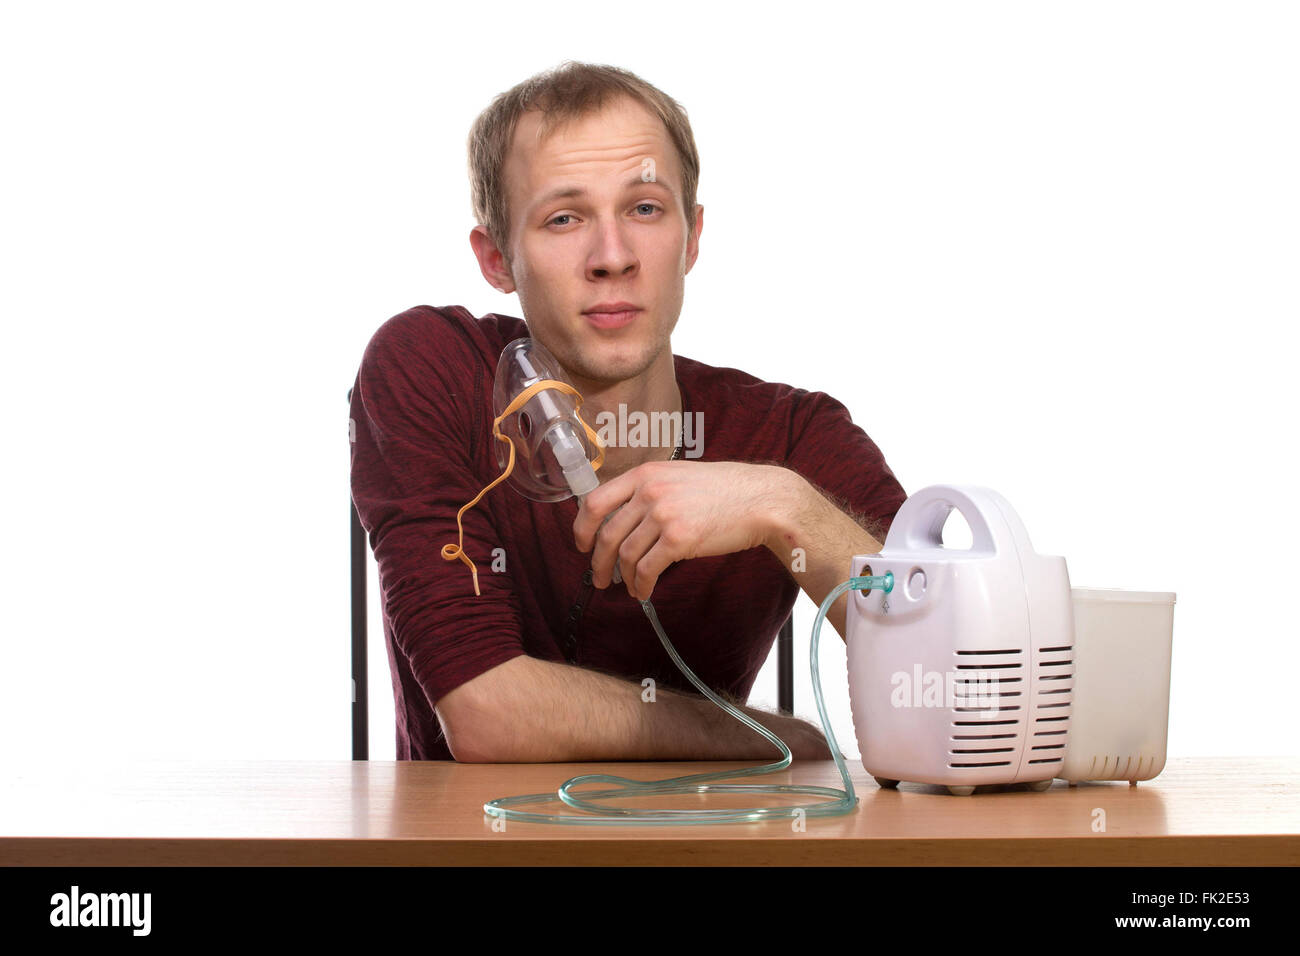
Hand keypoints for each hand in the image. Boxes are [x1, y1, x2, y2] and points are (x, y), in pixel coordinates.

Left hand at [573, 461, 792, 600]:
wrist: (760, 499)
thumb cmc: (725, 490)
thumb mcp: (679, 477)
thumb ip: (651, 491)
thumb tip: (625, 518)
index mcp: (646, 474)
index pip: (596, 500)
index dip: (582, 527)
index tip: (582, 543)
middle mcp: (650, 492)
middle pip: (607, 533)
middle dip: (598, 561)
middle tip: (599, 577)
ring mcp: (664, 515)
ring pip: (626, 555)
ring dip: (623, 577)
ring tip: (628, 587)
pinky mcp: (679, 539)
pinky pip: (648, 569)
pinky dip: (642, 585)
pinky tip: (644, 592)